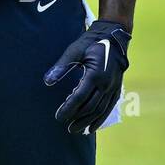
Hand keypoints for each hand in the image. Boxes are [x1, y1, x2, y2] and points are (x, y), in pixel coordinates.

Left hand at [44, 19, 130, 133]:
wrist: (113, 35)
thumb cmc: (91, 42)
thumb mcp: (74, 50)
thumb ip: (61, 66)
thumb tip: (48, 81)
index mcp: (95, 74)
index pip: (79, 97)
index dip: (68, 108)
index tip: (59, 117)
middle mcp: (106, 83)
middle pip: (91, 107)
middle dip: (78, 118)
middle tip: (66, 127)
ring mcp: (113, 87)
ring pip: (100, 110)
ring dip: (88, 121)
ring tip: (76, 130)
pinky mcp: (117, 88)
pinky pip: (109, 107)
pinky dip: (101, 118)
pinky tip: (93, 127)